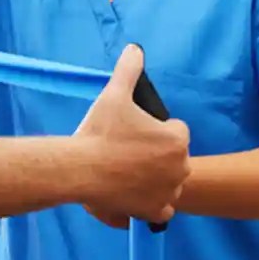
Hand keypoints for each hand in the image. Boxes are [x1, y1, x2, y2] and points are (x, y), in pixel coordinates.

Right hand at [74, 45, 190, 227]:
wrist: (79, 169)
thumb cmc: (99, 132)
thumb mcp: (114, 95)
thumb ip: (129, 70)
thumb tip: (135, 48)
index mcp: (175, 139)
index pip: (176, 131)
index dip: (155, 131)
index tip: (134, 133)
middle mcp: (180, 167)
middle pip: (173, 158)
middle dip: (156, 156)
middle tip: (126, 153)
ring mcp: (168, 191)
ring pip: (169, 182)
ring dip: (155, 179)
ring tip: (126, 173)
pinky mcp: (156, 211)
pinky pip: (162, 208)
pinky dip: (152, 203)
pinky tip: (134, 193)